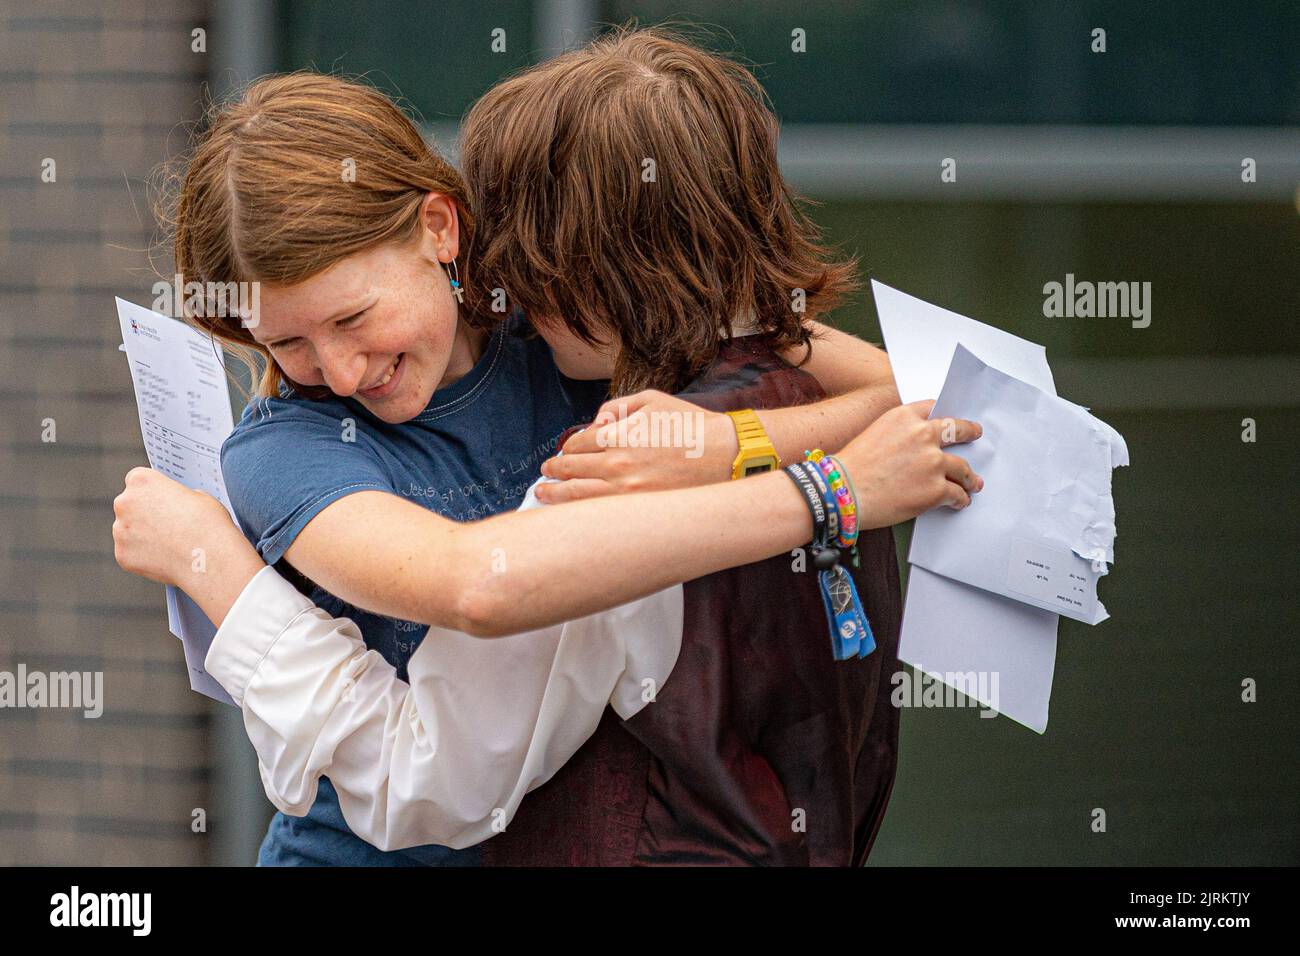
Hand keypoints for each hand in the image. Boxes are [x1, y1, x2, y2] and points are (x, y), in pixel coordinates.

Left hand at [112, 467, 248, 587]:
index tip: (162, 499)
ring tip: (170, 543)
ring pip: (128, 530)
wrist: (210, 559)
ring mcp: (120, 530)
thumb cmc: (209, 525)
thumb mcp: (200, 496)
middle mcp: (124, 502)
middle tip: (168, 524)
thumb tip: (174, 504)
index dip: (152, 490)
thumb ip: (179, 496)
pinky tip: (165, 557)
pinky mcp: (122, 555)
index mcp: (142, 481)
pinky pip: (130, 552)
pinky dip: (143, 555)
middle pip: (129, 505)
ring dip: (142, 535)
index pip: (137, 479)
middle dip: (144, 513)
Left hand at [535, 390, 734, 502]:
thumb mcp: (652, 400)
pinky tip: (571, 510)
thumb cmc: (690, 425)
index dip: (567, 447)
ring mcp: (627, 492)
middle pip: (570, 470)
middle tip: (546, 472)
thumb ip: (616, 406)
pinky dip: (579, 511)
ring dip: (555, 494)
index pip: (577, 444)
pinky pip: (599, 512)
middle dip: (554, 471)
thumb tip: (595, 423)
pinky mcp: (639, 510)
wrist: (725, 455)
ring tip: (545, 493)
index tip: (565, 451)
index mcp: (618, 436)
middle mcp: (617, 466)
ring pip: (577, 496)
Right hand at [836, 400, 983, 528]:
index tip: (950, 420)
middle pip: (957, 431)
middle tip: (975, 434)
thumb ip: (898, 435)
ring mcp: (933, 462)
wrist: (842, 492)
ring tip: (972, 483)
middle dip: (969, 433)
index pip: (933, 409)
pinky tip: (960, 502)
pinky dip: (961, 499)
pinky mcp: (936, 489)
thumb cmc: (850, 468)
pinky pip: (957, 494)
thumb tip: (914, 449)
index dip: (942, 417)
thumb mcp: (873, 435)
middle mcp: (923, 435)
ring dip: (969, 477)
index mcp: (904, 417)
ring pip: (962, 468)